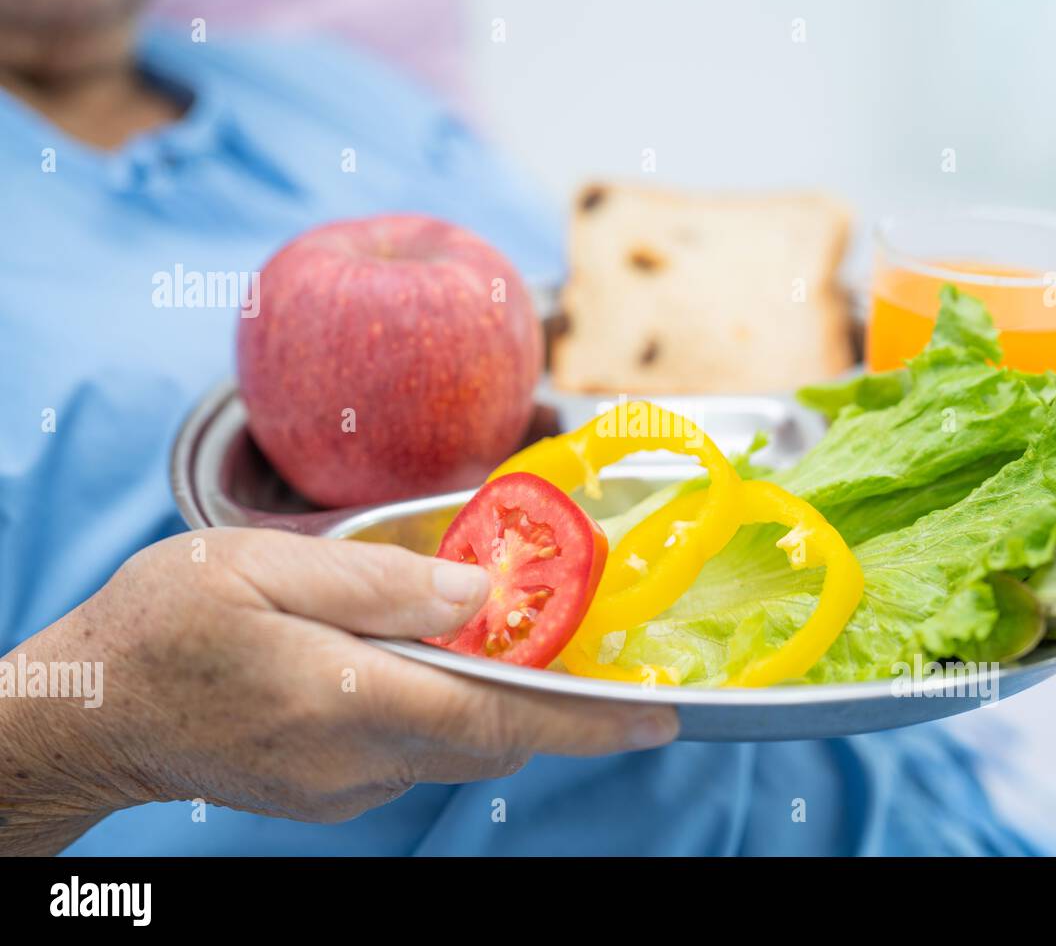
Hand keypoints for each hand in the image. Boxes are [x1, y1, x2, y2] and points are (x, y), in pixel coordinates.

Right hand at [0, 528, 677, 853]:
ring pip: (456, 747)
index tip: (659, 717)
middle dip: (551, 701)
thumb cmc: (164, 625)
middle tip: (587, 648)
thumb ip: (381, 584)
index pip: (496, 716)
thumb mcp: (261, 570)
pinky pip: (414, 754)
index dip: (586, 720)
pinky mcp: (330, 795)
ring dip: (492, 700)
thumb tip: (484, 593)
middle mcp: (355, 759)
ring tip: (494, 640)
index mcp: (344, 697)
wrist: (88, 715)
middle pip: (490, 737)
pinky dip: (442, 712)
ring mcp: (343, 788)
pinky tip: (415, 665)